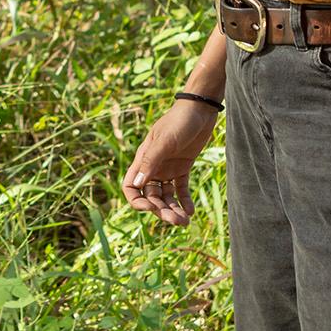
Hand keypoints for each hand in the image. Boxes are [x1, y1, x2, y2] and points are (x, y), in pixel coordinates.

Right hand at [122, 98, 219, 227]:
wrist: (199, 109)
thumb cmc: (179, 121)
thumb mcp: (165, 141)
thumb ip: (151, 161)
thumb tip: (136, 185)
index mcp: (143, 160)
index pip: (131, 187)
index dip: (137, 201)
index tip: (151, 209)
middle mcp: (153, 167)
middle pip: (151, 196)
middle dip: (162, 210)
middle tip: (178, 221)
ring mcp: (168, 168)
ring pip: (166, 196)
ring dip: (173, 209)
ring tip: (186, 221)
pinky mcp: (183, 167)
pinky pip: (181, 189)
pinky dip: (184, 200)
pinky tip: (191, 211)